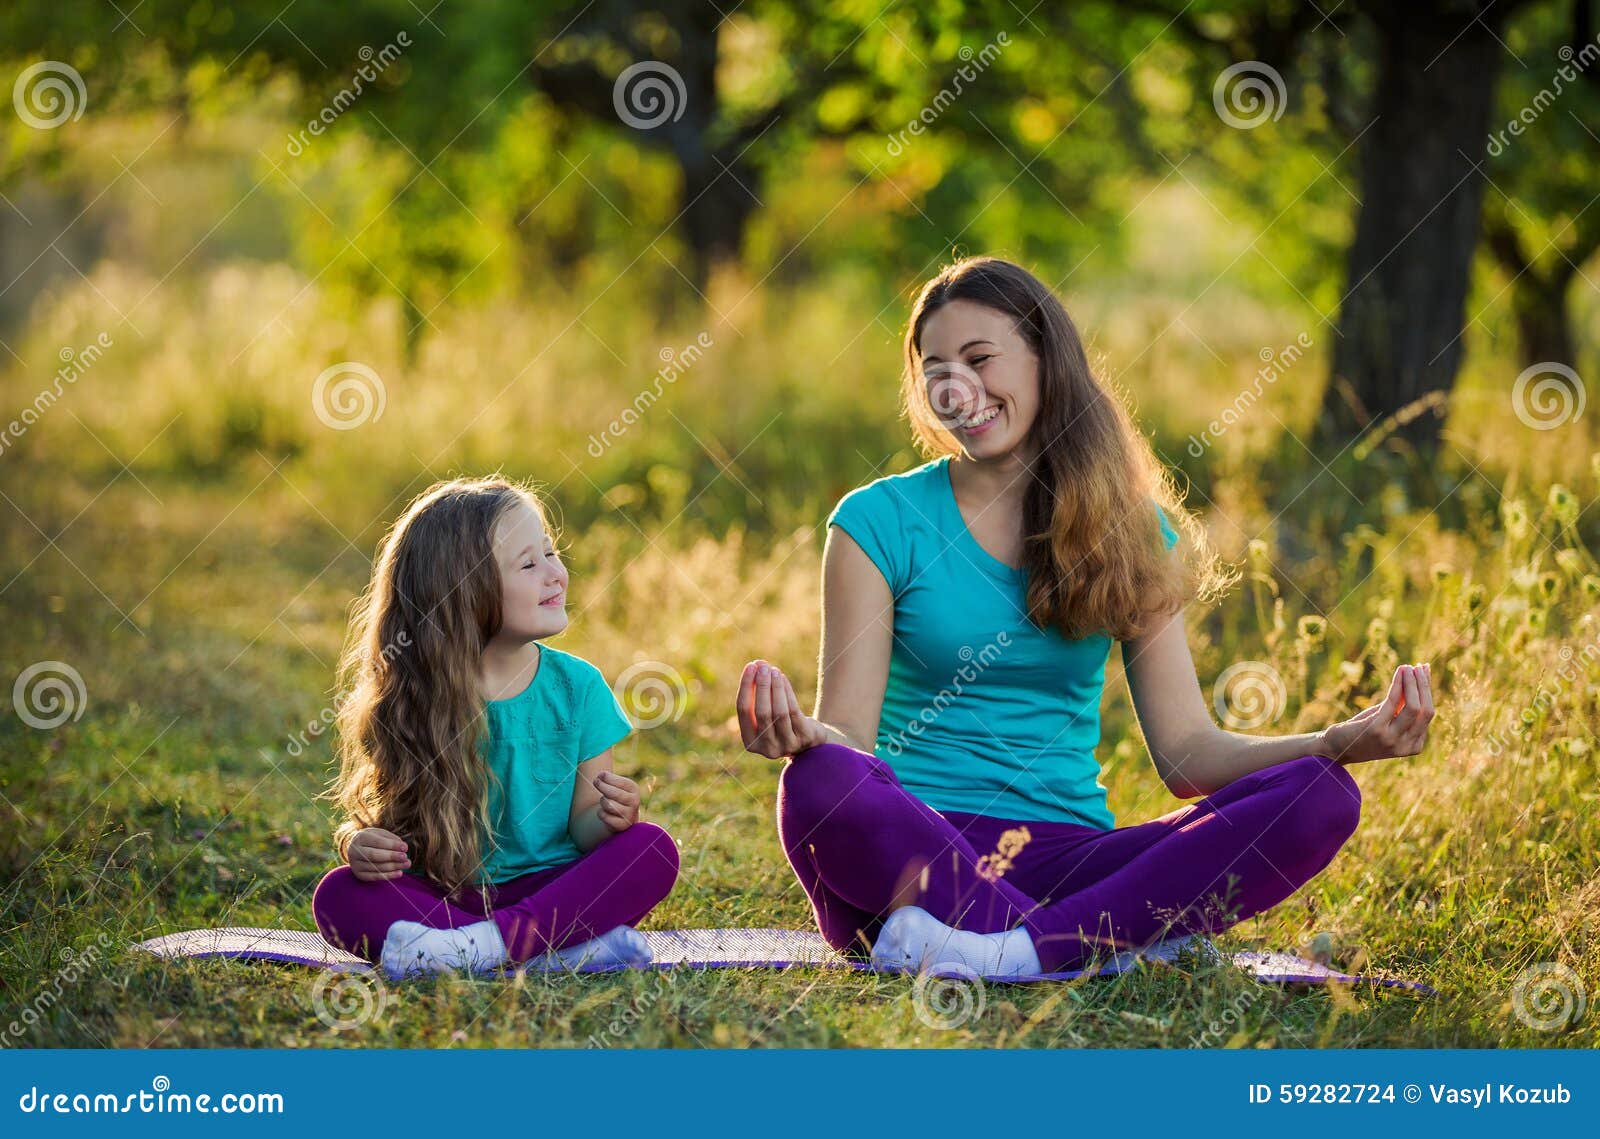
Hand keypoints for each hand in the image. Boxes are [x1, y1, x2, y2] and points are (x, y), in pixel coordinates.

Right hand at [347, 827, 409, 881]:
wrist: (358, 849)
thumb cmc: (373, 840)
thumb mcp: (381, 834)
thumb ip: (391, 839)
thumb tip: (403, 847)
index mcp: (360, 837)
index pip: (377, 842)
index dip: (392, 845)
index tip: (405, 847)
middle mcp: (354, 851)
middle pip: (374, 855)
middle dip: (391, 856)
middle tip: (405, 857)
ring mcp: (355, 864)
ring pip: (375, 867)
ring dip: (393, 867)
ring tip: (407, 864)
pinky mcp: (359, 874)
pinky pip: (374, 877)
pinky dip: (388, 876)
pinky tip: (399, 873)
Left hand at [595, 771, 639, 832]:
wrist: (622, 816)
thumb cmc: (616, 796)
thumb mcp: (615, 785)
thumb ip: (608, 779)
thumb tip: (600, 775)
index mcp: (634, 789)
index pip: (621, 782)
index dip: (608, 778)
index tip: (600, 775)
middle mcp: (634, 801)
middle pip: (614, 793)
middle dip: (602, 786)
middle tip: (595, 782)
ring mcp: (629, 814)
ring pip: (608, 805)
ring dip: (602, 801)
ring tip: (604, 800)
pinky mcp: (621, 825)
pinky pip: (604, 816)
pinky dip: (601, 813)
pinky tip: (604, 811)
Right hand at [737, 660, 828, 758]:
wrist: (808, 740)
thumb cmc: (779, 723)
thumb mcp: (765, 715)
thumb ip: (756, 696)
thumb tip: (756, 666)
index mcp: (751, 743)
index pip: (743, 711)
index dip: (746, 687)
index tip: (750, 667)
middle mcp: (767, 748)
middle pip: (761, 712)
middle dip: (761, 686)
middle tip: (763, 666)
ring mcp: (787, 745)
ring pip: (779, 712)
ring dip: (775, 687)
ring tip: (774, 670)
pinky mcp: (804, 737)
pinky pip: (794, 711)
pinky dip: (787, 692)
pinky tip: (783, 679)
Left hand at [1320, 663, 1435, 765]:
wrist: (1336, 747)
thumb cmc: (1363, 729)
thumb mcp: (1388, 717)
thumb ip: (1405, 701)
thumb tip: (1423, 672)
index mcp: (1414, 746)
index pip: (1428, 714)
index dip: (1427, 690)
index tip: (1424, 672)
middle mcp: (1406, 746)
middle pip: (1425, 711)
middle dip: (1423, 686)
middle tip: (1419, 667)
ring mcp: (1392, 740)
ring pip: (1414, 707)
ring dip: (1412, 683)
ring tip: (1408, 667)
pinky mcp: (1376, 730)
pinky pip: (1393, 702)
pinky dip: (1398, 684)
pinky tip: (1400, 671)